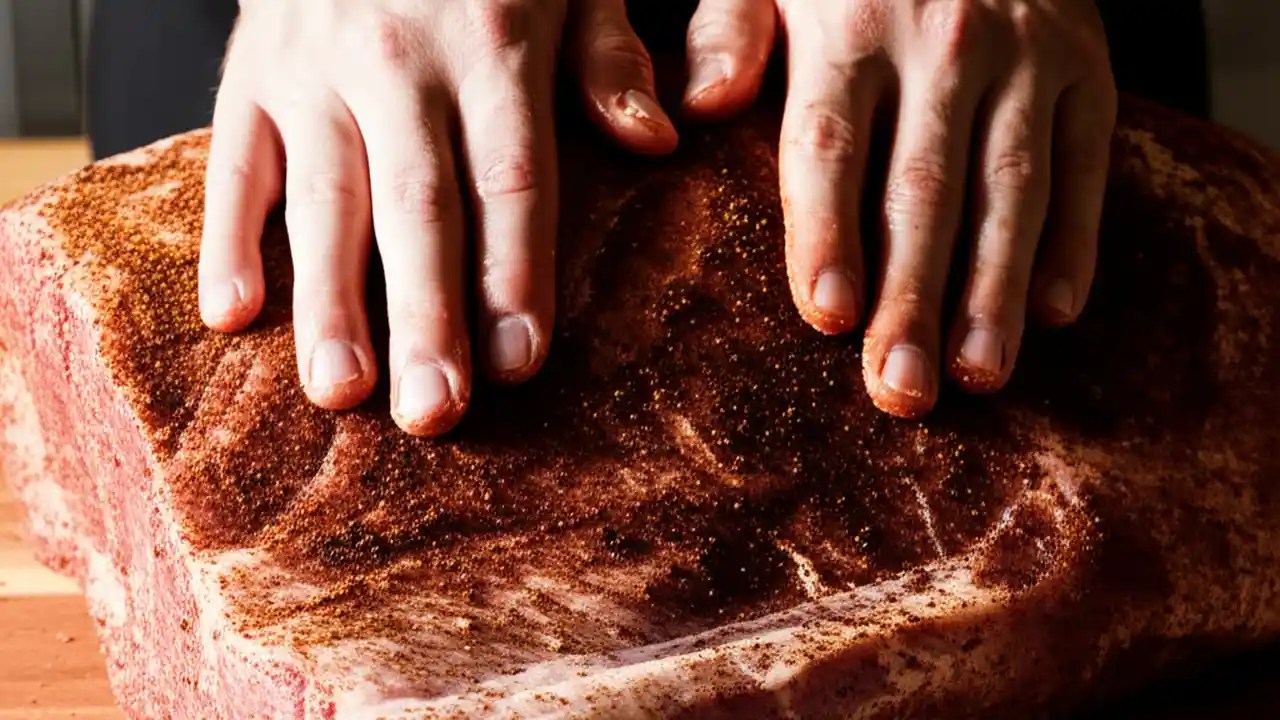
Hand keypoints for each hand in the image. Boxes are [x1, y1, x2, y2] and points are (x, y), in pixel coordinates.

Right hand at [199, 0, 677, 434]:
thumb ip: (609, 56)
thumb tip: (655, 139)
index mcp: (495, 40)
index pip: (510, 177)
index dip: (515, 274)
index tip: (520, 363)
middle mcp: (398, 61)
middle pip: (418, 208)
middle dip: (425, 317)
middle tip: (432, 414)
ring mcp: (313, 67)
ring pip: (323, 200)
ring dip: (330, 302)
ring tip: (341, 393)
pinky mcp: (251, 71)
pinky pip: (235, 162)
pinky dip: (227, 237)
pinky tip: (230, 314)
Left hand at [683, 0, 1116, 416]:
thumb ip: (728, 31)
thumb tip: (697, 111)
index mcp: (848, 25)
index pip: (831, 146)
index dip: (827, 234)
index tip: (828, 319)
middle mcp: (943, 43)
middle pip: (923, 189)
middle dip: (913, 298)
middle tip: (900, 392)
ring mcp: (1026, 54)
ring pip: (1010, 190)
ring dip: (994, 290)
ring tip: (980, 378)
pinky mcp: (1089, 64)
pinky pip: (1088, 163)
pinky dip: (1077, 240)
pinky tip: (1055, 315)